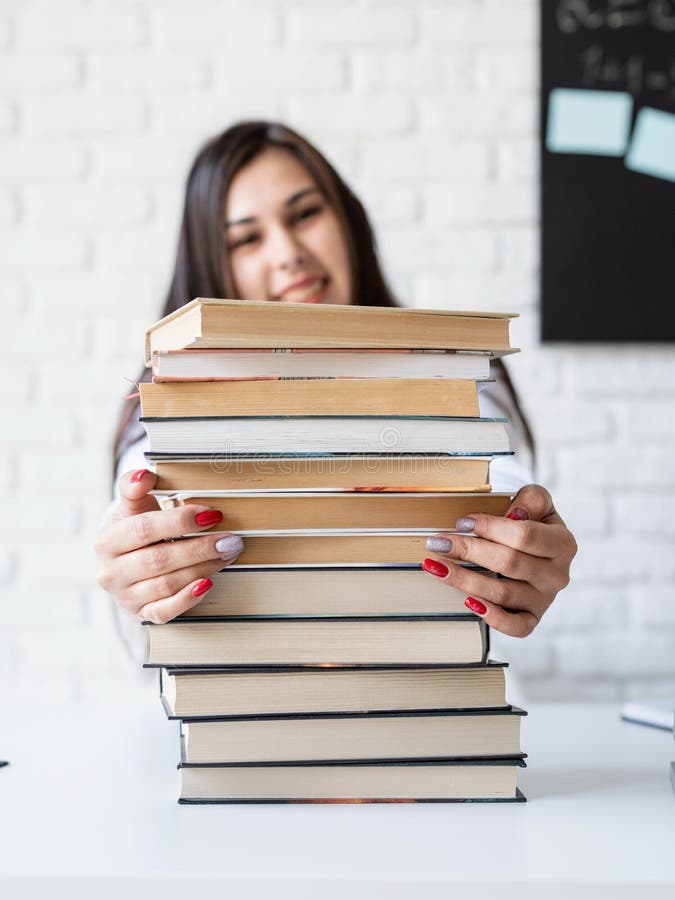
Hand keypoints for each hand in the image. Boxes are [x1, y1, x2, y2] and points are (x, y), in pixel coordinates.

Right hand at [95, 469, 243, 623]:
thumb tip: (144, 476)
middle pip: (158, 559)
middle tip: (229, 539)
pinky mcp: (141, 614)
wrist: (123, 562)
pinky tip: (208, 583)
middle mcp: (111, 572)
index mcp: (108, 541)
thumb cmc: (134, 530)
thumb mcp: (132, 506)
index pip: (144, 529)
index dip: (179, 521)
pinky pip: (164, 612)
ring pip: (166, 584)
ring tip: (226, 554)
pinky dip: (188, 598)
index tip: (211, 515)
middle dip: (199, 548)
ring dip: (202, 569)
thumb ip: (135, 486)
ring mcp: (125, 596)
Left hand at [422, 484, 576, 637]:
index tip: (462, 522)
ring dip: (464, 579)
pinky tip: (468, 602)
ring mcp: (545, 599)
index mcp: (562, 543)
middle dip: (468, 550)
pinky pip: (516, 627)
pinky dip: (492, 617)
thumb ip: (531, 499)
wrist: (537, 550)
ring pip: (503, 593)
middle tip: (438, 542)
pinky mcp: (533, 618)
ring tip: (437, 567)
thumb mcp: (536, 502)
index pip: (524, 535)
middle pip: (508, 563)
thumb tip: (514, 514)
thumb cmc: (532, 523)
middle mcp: (557, 574)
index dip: (490, 527)